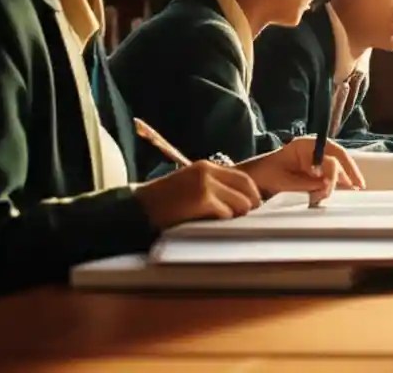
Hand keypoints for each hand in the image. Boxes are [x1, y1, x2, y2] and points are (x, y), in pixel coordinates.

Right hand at [134, 160, 263, 229]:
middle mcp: (208, 172)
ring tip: (228, 223)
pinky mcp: (202, 200)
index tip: (255, 206)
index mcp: (206, 167)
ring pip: (240, 202)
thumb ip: (213, 187)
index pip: (242, 178)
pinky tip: (215, 226)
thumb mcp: (190, 185)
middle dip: (250, 204)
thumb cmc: (163, 202)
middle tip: (248, 218)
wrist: (137, 209)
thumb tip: (240, 199)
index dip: (252, 193)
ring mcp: (205, 185)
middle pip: (246, 188)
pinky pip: (226, 213)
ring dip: (237, 215)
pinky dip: (224, 221)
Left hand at [237, 137, 364, 206]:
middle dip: (345, 175)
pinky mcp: (313, 172)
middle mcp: (313, 150)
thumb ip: (308, 182)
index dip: (342, 167)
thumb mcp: (285, 180)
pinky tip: (341, 192)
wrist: (252, 180)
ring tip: (345, 193)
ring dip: (340, 181)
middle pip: (338, 160)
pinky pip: (329, 177)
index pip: (332, 152)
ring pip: (336, 169)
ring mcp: (314, 160)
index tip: (345, 182)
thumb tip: (328, 185)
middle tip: (352, 188)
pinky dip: (334, 185)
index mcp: (306, 145)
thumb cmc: (264, 175)